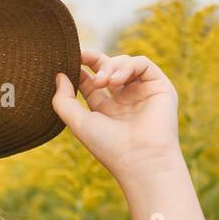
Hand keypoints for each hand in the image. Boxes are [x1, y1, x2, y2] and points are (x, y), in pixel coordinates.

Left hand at [52, 49, 181, 180]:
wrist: (140, 160)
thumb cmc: (108, 147)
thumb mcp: (78, 122)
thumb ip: (63, 100)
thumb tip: (59, 75)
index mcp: (106, 109)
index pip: (91, 82)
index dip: (80, 68)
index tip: (69, 60)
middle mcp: (125, 100)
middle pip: (108, 67)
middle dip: (94, 59)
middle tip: (82, 59)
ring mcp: (142, 92)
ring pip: (124, 63)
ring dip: (109, 66)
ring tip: (102, 81)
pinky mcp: (159, 87)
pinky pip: (143, 63)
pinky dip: (127, 66)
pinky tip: (116, 81)